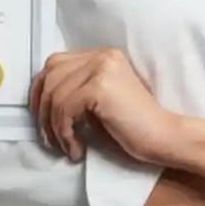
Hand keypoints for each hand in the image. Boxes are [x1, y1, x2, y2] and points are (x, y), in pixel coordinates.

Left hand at [31, 48, 172, 163]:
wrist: (164, 137)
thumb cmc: (132, 127)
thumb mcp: (99, 101)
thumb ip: (77, 89)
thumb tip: (40, 100)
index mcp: (102, 55)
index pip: (56, 63)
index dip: (40, 90)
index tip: (40, 117)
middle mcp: (101, 55)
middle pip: (51, 75)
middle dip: (42, 108)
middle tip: (48, 138)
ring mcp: (101, 68)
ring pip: (55, 95)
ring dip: (53, 127)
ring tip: (65, 148)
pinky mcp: (100, 87)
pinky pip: (65, 110)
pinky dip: (65, 133)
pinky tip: (77, 150)